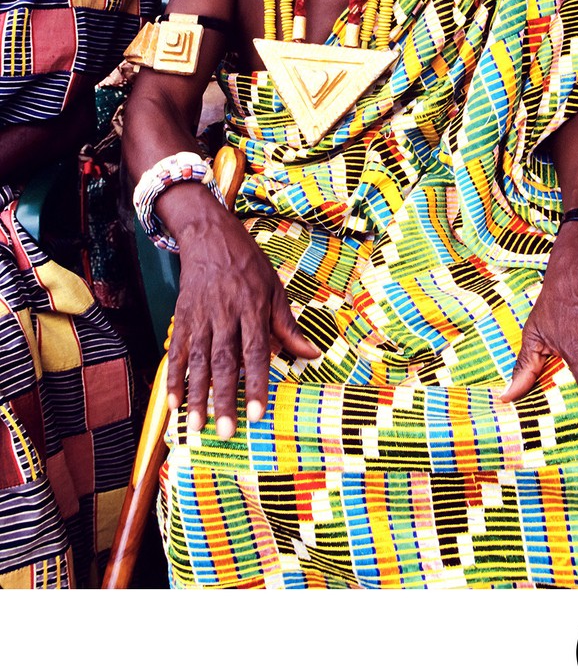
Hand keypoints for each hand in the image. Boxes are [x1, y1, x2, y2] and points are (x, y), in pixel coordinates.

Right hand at [167, 206, 319, 439]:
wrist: (210, 236)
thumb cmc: (248, 265)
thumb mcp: (274, 289)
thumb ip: (288, 327)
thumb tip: (313, 354)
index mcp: (252, 309)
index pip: (254, 354)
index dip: (255, 385)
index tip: (256, 414)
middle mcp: (224, 315)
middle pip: (223, 363)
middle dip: (223, 399)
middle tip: (225, 432)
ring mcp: (200, 317)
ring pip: (197, 361)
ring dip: (196, 396)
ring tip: (197, 426)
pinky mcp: (182, 318)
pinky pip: (176, 352)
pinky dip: (173, 378)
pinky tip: (173, 403)